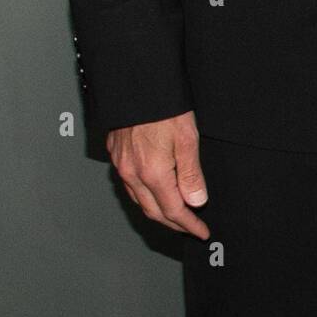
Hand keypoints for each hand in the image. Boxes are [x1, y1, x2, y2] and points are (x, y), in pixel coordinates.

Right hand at [106, 111, 209, 238]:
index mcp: (153, 173)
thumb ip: (191, 174)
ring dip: (157, 212)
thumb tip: (196, 202)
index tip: (201, 232)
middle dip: (173, 224)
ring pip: (138, 201)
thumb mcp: (187, 139)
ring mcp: (121, 165)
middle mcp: (133, 173)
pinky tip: (152, 192)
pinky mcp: (115, 154)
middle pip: (153, 211)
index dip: (189, 224)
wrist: (137, 84)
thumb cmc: (164, 107)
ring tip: (174, 215)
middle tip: (190, 228)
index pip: (173, 211)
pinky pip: (129, 185)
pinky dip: (143, 196)